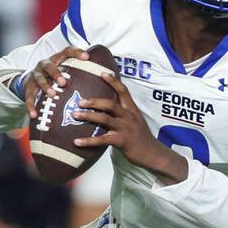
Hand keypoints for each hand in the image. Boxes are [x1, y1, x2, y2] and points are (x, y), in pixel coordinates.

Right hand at [22, 46, 89, 117]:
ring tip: (51, 95)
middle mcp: (45, 65)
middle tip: (63, 83)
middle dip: (56, 73)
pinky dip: (31, 106)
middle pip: (49, 66)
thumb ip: (79, 74)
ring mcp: (35, 75)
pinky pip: (28, 97)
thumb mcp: (65, 72)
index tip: (87, 57)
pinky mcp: (27, 87)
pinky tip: (34, 115)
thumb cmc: (53, 77)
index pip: (67, 52)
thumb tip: (105, 78)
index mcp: (57, 60)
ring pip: (39, 79)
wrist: (30, 80)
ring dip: (45, 86)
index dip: (76, 53)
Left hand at [73, 73, 187, 183]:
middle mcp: (129, 117)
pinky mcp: (122, 141)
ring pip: (104, 119)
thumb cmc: (141, 138)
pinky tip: (77, 142)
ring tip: (75, 115)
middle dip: (94, 101)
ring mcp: (125, 128)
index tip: (102, 73)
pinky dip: (88, 141)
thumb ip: (123, 115)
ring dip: (88, 116)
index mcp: (132, 110)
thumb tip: (106, 111)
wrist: (152, 154)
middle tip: (80, 101)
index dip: (113, 81)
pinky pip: (102, 140)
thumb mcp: (135, 122)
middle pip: (110, 104)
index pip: (123, 91)